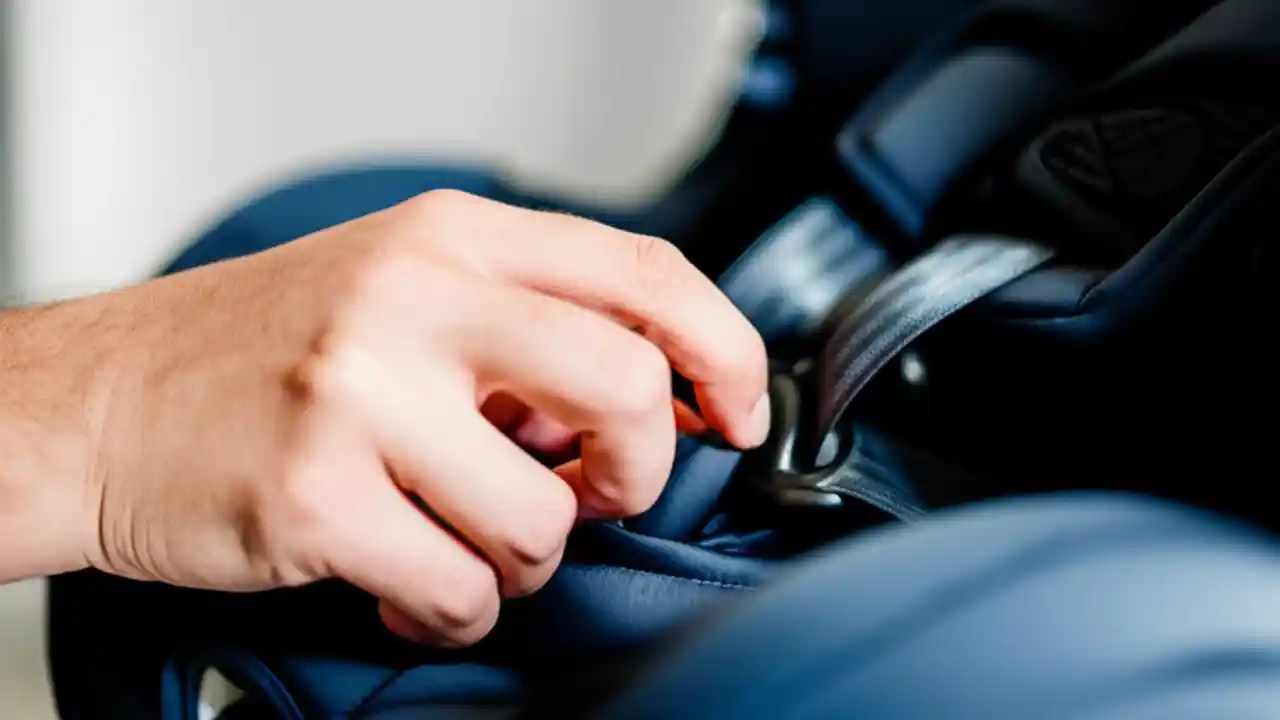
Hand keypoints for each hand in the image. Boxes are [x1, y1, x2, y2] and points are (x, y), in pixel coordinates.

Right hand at [0, 190, 768, 645]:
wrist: (102, 402)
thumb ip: (527, 320)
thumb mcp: (403, 287)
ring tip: (464, 544)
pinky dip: (455, 609)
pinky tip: (410, 585)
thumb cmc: (266, 353)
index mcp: (451, 239)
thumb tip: (661, 394)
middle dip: (641, 470)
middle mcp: (413, 299)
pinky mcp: (315, 495)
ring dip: (525, 561)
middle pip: (628, 388)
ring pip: (542, 520)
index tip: (739, 414)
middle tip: (599, 492)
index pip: (648, 275)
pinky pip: (462, 589)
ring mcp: (361, 395)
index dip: (727, 352)